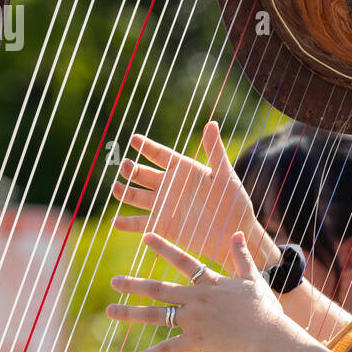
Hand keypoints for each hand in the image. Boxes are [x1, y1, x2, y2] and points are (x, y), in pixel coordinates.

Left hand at [106, 230, 291, 351]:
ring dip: (131, 313)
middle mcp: (196, 299)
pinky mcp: (195, 341)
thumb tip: (238, 233)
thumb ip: (242, 256)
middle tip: (113, 281)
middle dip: (134, 284)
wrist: (269, 337)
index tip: (145, 237)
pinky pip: (167, 349)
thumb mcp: (254, 279)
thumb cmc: (265, 309)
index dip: (163, 247)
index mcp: (210, 283)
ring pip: (156, 315)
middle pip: (159, 288)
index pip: (183, 261)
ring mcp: (193, 320)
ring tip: (110, 311)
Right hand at [110, 122, 270, 271]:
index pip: (160, 155)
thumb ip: (215, 150)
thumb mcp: (224, 174)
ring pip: (138, 196)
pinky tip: (116, 222)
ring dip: (125, 192)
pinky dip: (128, 224)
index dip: (147, 147)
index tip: (134, 139)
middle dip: (132, 170)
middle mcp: (170, 186)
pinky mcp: (164, 226)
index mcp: (183, 169)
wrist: (235, 228)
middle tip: (126, 165)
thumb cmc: (234, 199)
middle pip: (144, 175)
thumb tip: (212, 123)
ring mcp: (165, 206)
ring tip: (116, 188)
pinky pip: (141, 223)